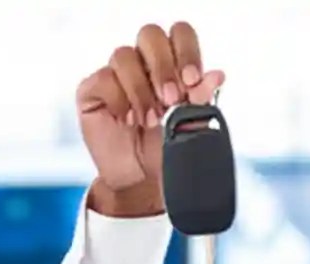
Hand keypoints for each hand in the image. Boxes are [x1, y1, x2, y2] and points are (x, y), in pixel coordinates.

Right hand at [74, 21, 225, 214]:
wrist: (143, 182)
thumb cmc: (166, 150)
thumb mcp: (190, 126)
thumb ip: (202, 99)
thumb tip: (217, 75)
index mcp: (172, 64)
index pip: (180, 34)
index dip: (186, 52)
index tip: (192, 81)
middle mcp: (143, 63)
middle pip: (150, 35)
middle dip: (163, 68)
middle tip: (171, 101)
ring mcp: (116, 74)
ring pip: (124, 56)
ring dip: (141, 91)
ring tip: (149, 120)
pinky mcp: (93, 90)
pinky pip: (103, 79)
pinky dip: (119, 101)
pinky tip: (127, 121)